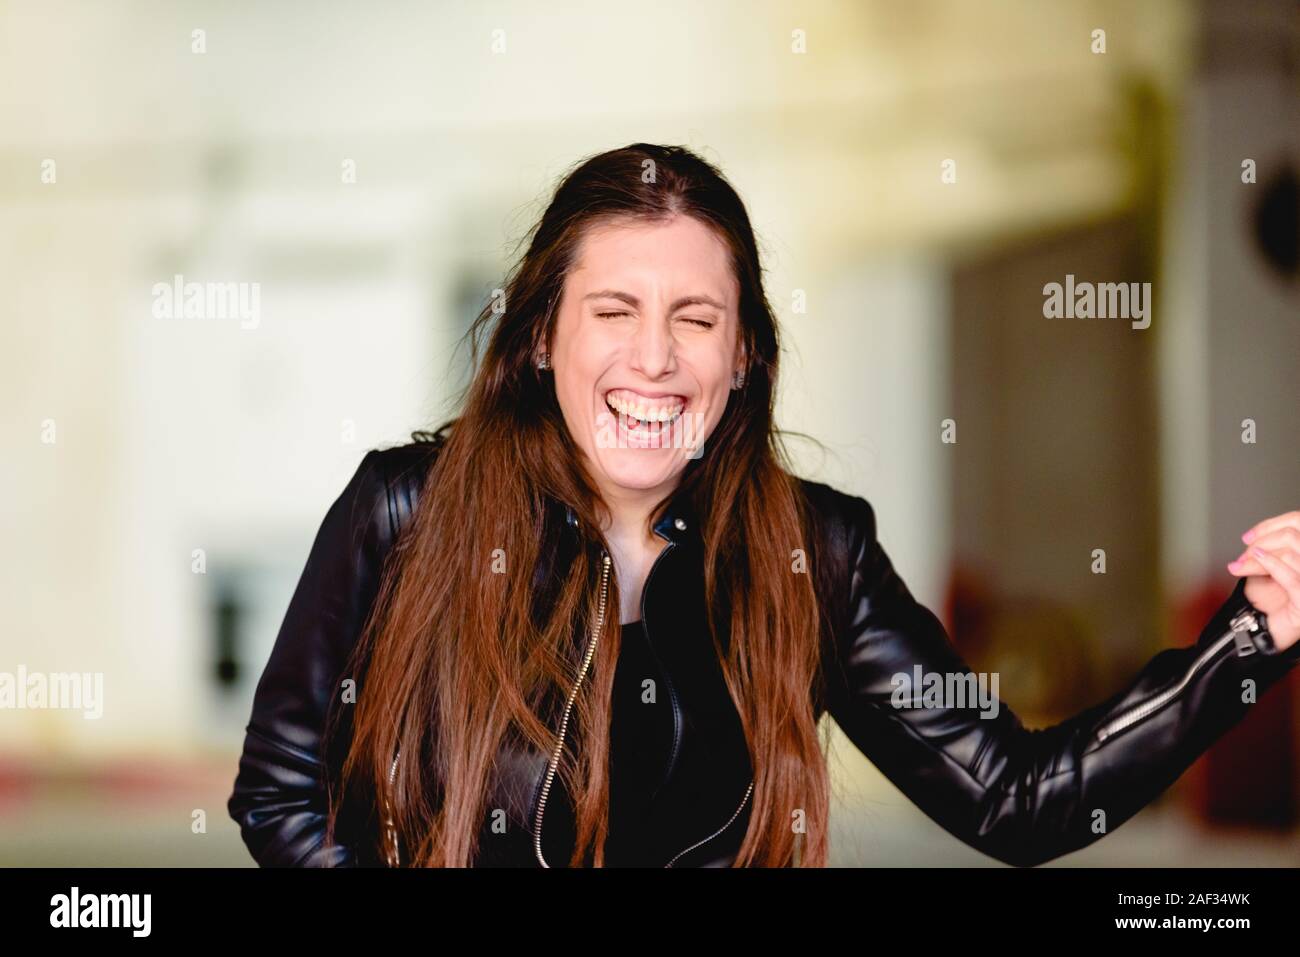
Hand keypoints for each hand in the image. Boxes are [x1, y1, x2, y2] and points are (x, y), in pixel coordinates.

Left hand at [1227, 510, 1299, 652]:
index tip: (1248, 536)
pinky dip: (1269, 564)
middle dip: (1262, 542)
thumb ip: (1266, 549)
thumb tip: (1253, 539)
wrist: (1268, 630)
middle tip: (1243, 555)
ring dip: (1258, 555)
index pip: (1298, 522)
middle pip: (1293, 535)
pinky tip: (1253, 561)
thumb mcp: (1266, 567)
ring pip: (1290, 551)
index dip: (1271, 525)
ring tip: (1241, 565)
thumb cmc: (1272, 600)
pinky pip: (1290, 576)